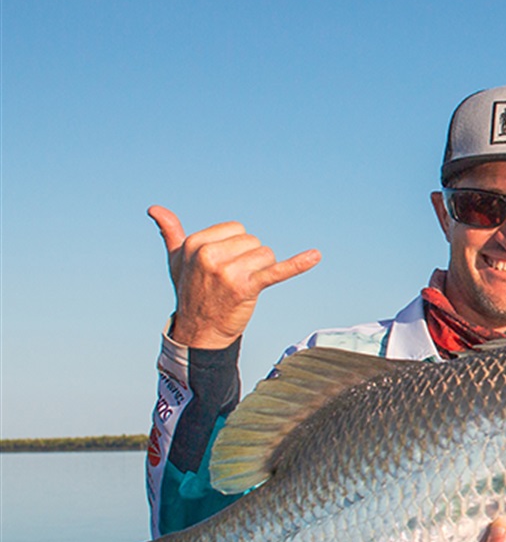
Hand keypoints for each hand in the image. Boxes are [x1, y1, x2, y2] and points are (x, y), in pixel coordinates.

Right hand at [148, 205, 320, 349]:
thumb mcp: (176, 261)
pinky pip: (277, 271)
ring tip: (243, 287)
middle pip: (254, 241)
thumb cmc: (191, 292)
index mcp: (195, 243)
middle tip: (233, 280)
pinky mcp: (247, 287)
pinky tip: (315, 256)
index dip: (237, 247)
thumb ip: (170, 233)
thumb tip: (154, 209)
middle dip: (250, 259)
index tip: (223, 266)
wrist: (200, 332)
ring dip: (261, 271)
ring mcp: (228, 271)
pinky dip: (298, 264)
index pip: (236, 229)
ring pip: (266, 255)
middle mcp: (209, 255)